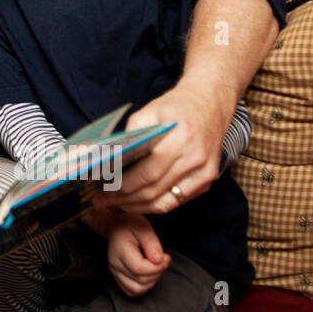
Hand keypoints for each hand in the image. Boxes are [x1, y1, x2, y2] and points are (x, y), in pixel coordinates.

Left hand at [93, 82, 230, 215]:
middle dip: (124, 199)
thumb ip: (130, 135)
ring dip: (138, 207)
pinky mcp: (207, 182)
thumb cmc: (176, 107)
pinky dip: (155, 204)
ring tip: (115, 205)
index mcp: (180, 140)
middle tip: (102, 201)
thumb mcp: (149, 112)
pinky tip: (137, 202)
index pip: (147, 173)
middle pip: (154, 191)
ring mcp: (204, 174)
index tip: (102, 190)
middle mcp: (195, 160)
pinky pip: (177, 201)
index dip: (122, 186)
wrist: (210, 104)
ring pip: (166, 203)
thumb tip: (108, 160)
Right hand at [107, 213, 169, 296]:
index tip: (166, 256)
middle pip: (140, 281)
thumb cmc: (131, 225)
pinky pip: (132, 291)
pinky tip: (149, 273)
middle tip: (162, 259)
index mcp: (119, 251)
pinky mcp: (118, 278)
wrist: (117, 226)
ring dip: (152, 281)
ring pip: (137, 290)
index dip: (158, 267)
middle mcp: (114, 264)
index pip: (139, 269)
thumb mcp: (144, 228)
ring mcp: (115, 273)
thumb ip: (152, 244)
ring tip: (155, 266)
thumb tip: (159, 260)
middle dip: (157, 272)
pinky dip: (144, 287)